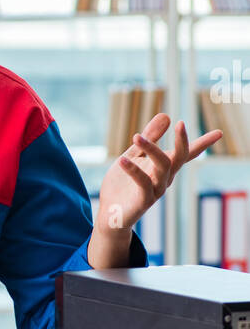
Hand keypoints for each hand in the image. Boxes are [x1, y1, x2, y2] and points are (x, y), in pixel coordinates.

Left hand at [97, 112, 222, 234]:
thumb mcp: (134, 155)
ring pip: (163, 167)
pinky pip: (143, 183)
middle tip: (181, 124)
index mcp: (165, 167)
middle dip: (182, 142)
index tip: (220, 133)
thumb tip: (166, 115)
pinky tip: (123, 160)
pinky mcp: (144, 202)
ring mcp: (157, 190)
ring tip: (136, 136)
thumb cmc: (122, 183)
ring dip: (151, 149)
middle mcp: (165, 178)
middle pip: (179, 158)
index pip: (187, 153)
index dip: (203, 143)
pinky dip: (133, 170)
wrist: (109, 213)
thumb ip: (149, 138)